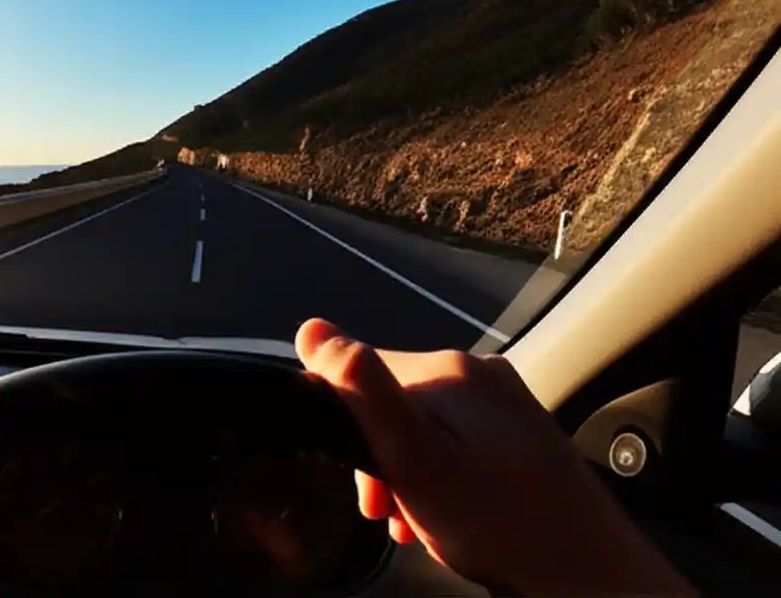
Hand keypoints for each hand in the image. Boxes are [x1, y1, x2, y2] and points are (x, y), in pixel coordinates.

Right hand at [295, 318, 692, 596]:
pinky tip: (453, 518)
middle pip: (393, 404)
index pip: (359, 373)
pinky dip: (442, 481)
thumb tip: (311, 330)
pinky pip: (458, 446)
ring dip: (410, 477)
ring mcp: (506, 405)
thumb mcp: (415, 459)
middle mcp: (480, 374)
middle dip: (380, 461)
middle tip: (391, 515)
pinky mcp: (523, 437)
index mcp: (450, 370)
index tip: (367, 487)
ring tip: (423, 524)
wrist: (591, 575)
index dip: (345, 429)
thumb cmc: (499, 524)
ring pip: (425, 430)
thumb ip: (363, 392)